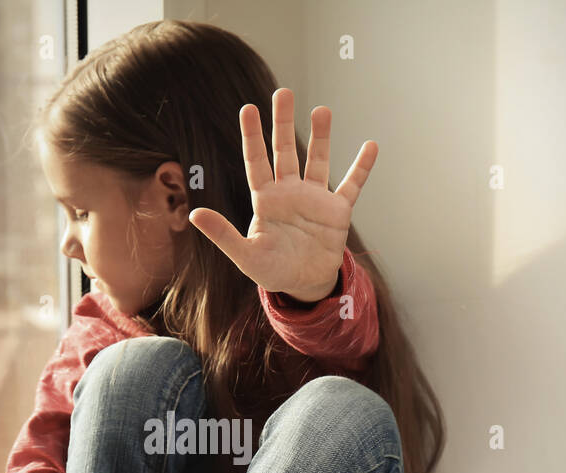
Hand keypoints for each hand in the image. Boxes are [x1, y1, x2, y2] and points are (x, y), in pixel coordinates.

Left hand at [188, 87, 377, 302]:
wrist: (304, 286)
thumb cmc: (272, 270)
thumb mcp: (245, 255)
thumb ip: (222, 233)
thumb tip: (194, 213)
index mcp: (265, 200)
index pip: (256, 161)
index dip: (252, 136)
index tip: (249, 108)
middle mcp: (289, 192)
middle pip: (285, 150)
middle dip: (283, 123)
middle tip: (282, 92)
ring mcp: (315, 198)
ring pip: (318, 160)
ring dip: (321, 136)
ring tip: (321, 110)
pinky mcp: (337, 211)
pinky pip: (351, 184)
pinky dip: (361, 167)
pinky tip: (371, 146)